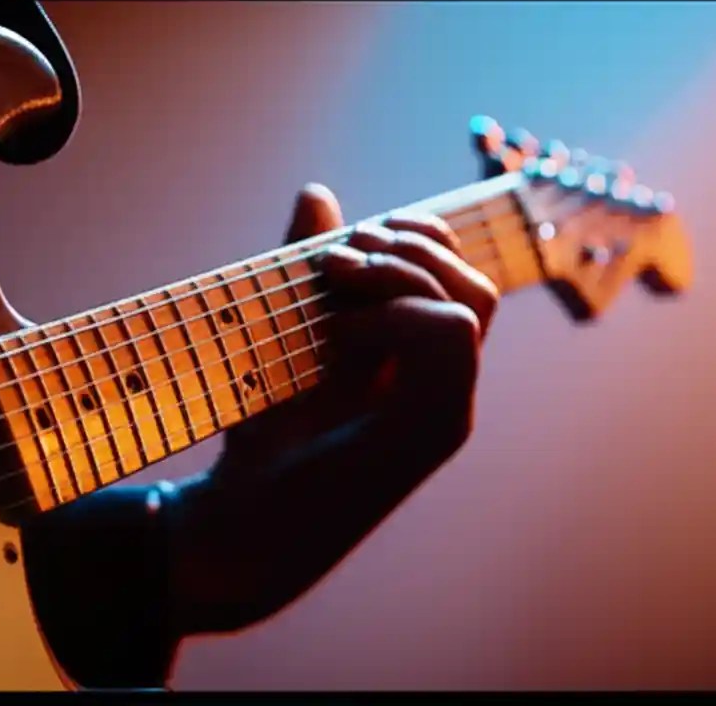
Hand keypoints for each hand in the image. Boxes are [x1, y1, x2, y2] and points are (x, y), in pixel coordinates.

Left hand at [169, 183, 496, 633]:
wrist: (239, 523)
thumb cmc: (261, 435)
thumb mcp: (281, 330)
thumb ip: (305, 265)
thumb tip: (319, 192)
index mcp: (422, 366)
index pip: (458, 275)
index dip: (412, 238)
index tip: (339, 247)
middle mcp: (446, 389)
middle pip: (476, 283)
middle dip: (408, 247)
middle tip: (334, 265)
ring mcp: (446, 412)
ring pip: (471, 303)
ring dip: (397, 276)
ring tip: (331, 298)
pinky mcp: (432, 430)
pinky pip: (448, 334)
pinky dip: (390, 314)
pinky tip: (337, 338)